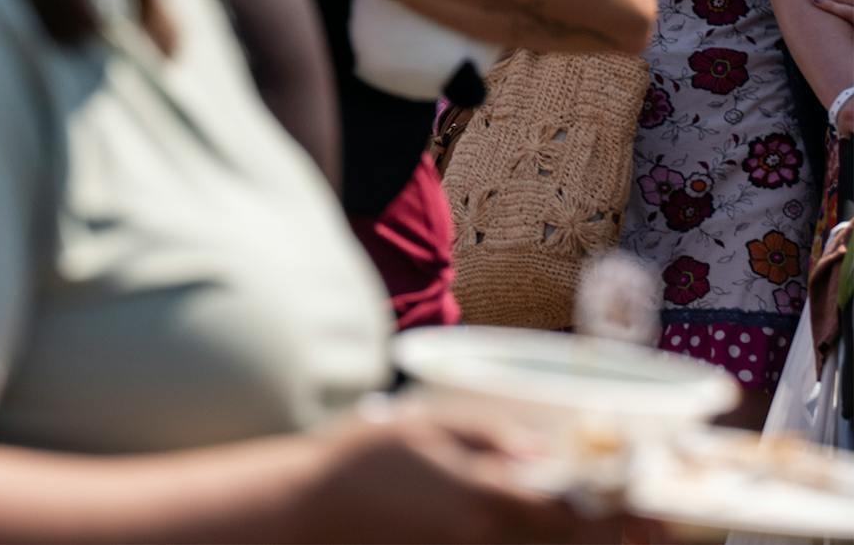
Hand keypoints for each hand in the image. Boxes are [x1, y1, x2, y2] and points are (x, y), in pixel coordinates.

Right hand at [305, 408, 627, 542]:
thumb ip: (487, 436)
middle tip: (646, 530)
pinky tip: (544, 535)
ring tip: (608, 533)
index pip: (570, 513)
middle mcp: (484, 538)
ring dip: (574, 543)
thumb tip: (541, 452)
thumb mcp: (424, 426)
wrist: (311, 512)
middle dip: (608, 537)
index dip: (616, 515)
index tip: (648, 512)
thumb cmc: (361, 461)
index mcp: (481, 496)